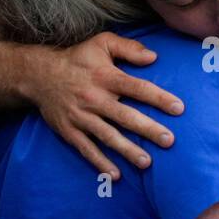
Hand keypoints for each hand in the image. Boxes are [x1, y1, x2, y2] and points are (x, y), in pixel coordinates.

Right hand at [23, 32, 184, 179]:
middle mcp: (95, 98)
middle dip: (148, 129)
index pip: (137, 88)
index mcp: (106, 77)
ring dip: (128, 150)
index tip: (179, 109)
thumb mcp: (102, 43)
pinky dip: (100, 163)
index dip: (158, 98)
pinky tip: (115, 175)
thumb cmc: (77, 59)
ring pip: (108, 136)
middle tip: (169, 141)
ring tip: (147, 162)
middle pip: (126, 116)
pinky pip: (87, 149)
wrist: (39, 75)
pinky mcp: (70, 131)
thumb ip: (128, 47)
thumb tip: (153, 57)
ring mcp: (81, 117)